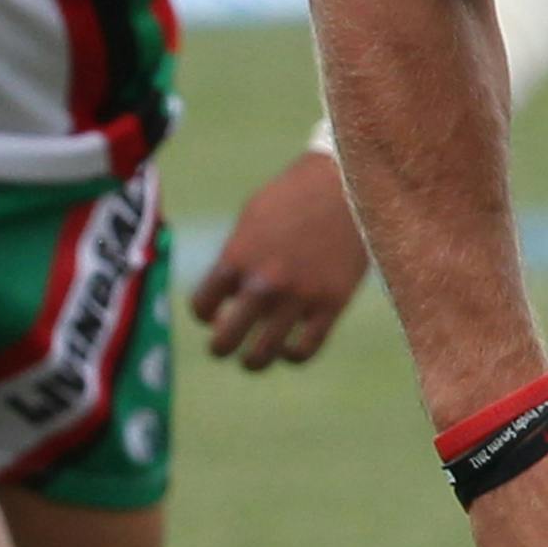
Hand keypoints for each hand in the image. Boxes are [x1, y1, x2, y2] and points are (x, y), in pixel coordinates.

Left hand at [190, 145, 369, 368]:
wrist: (345, 185)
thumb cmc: (293, 198)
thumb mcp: (251, 220)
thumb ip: (235, 259)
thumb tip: (226, 301)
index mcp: (237, 257)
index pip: (202, 307)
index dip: (205, 314)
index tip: (216, 313)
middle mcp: (264, 282)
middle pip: (224, 341)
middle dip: (220, 347)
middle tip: (225, 345)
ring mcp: (299, 296)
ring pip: (261, 356)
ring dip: (252, 361)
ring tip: (252, 357)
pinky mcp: (331, 304)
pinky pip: (304, 350)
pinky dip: (291, 356)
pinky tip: (289, 347)